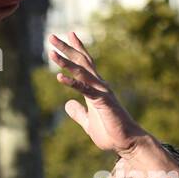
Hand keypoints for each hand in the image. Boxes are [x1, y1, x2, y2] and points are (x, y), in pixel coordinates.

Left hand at [47, 32, 148, 155]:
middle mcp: (99, 85)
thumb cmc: (111, 133)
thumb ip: (78, 113)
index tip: (69, 34)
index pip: (85, 64)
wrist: (127, 142)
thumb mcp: (88, 122)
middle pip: (81, 62)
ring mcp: (101, 91)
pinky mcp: (102, 101)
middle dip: (66, 48)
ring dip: (65, 61)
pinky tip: (58, 77)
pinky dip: (71, 82)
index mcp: (95, 88)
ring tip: (51, 52)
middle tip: (52, 36)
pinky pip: (84, 89)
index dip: (76, 49)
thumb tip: (68, 104)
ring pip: (81, 72)